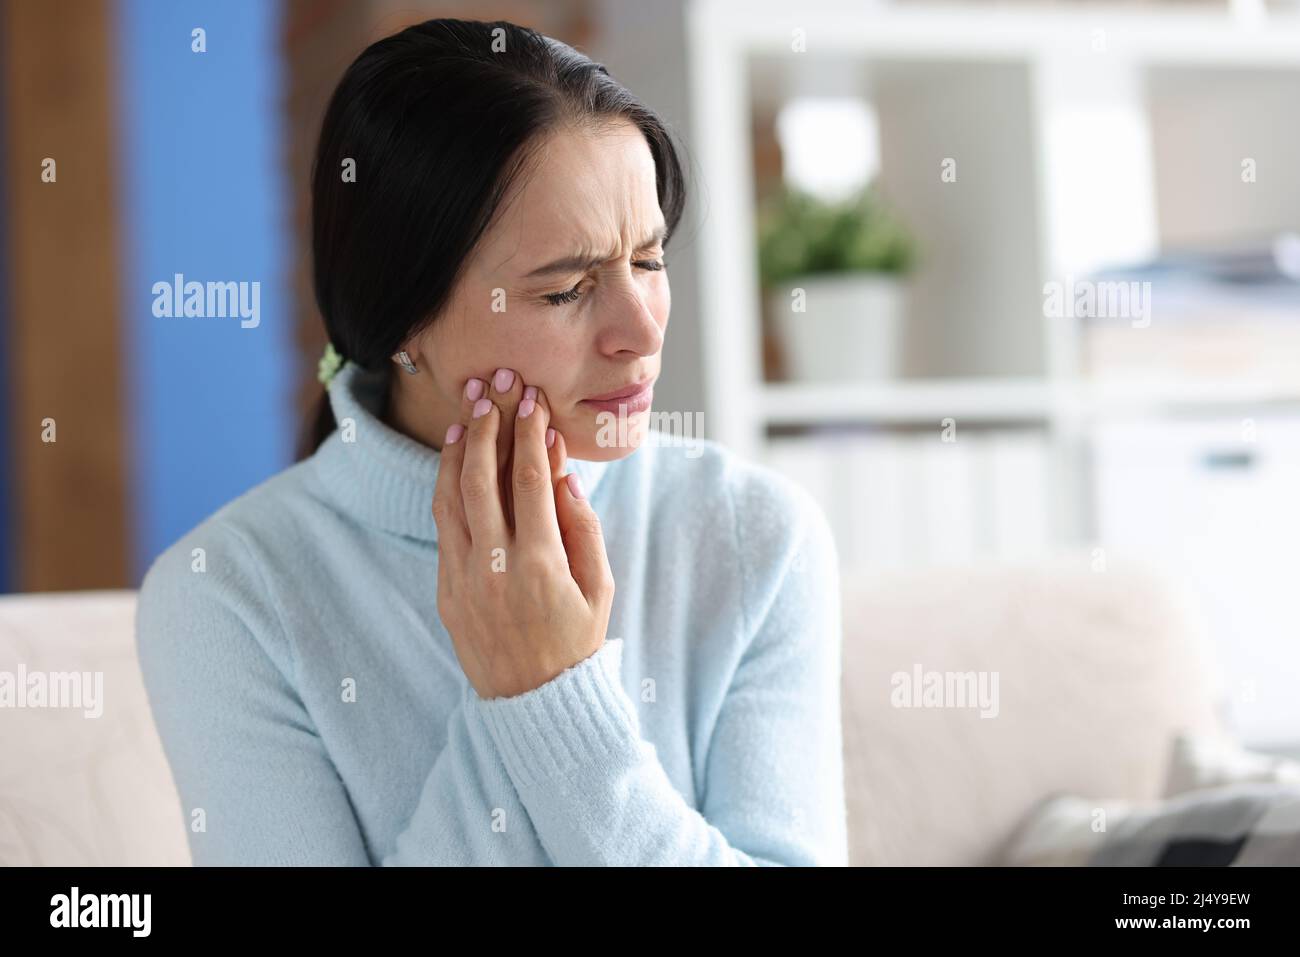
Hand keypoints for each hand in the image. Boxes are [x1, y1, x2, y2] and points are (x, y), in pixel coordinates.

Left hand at [432, 370, 614, 699]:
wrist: (534, 703)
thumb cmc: (576, 642)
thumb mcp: (599, 587)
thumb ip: (582, 527)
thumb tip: (562, 473)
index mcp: (541, 564)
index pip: (531, 480)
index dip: (529, 434)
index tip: (531, 400)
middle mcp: (494, 566)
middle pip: (481, 477)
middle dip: (487, 425)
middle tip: (494, 388)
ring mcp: (463, 577)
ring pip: (450, 495)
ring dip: (457, 448)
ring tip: (467, 412)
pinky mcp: (445, 588)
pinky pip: (442, 524)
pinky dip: (445, 485)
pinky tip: (453, 458)